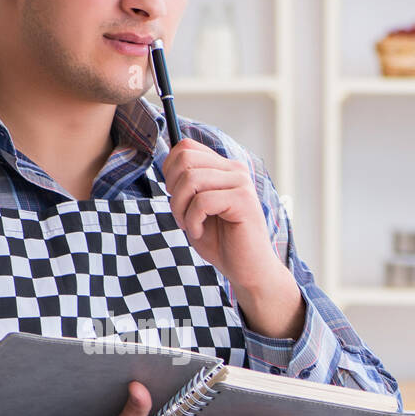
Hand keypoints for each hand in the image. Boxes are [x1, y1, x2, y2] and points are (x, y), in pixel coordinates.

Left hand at [162, 138, 279, 288]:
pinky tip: (199, 232)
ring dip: (180, 208)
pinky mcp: (243, 200)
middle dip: (173, 190)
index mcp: (223, 167)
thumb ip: (185, 185)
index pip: (185, 147)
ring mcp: (241, 183)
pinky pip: (202, 201)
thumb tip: (167, 164)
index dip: (169, 170)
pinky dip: (193, 220)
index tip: (176, 197)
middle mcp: (234, 169)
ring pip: (191, 180)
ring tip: (190, 225)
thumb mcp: (194, 209)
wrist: (247, 268)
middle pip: (185, 159)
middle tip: (181, 214)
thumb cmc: (221, 241)